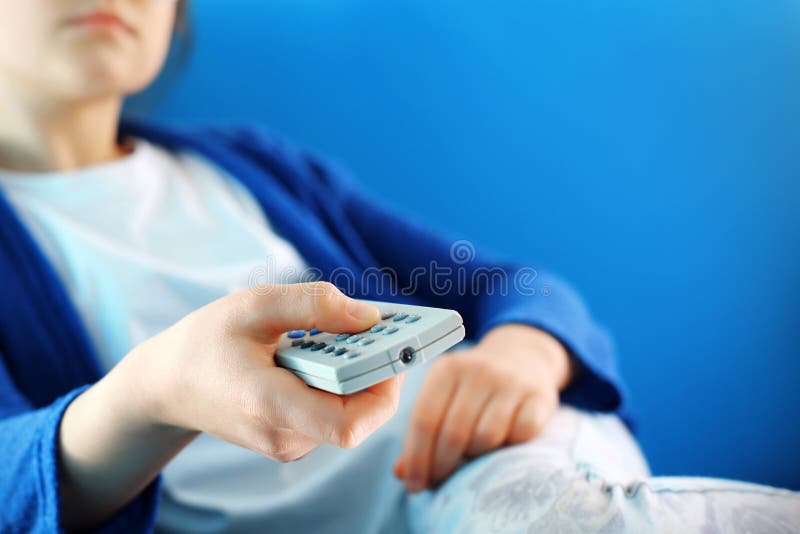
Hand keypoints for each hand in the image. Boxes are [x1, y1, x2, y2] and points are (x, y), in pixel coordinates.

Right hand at [132, 281, 404, 457]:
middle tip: (389, 328)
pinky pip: (335, 412)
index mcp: (269, 405)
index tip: (394, 345)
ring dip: (364, 376)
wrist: (168, 385)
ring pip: (351, 415)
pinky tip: (334, 351)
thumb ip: (312, 304)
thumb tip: (370, 317)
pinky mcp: (293, 439)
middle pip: (359, 417)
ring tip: (361, 333)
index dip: (383, 388)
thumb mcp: (253, 306)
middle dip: (380, 372)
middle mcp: (283, 436)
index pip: (348, 423)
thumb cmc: (207, 342)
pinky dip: (345, 383)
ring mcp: (288, 443)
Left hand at [393, 324, 572, 491]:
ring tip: (472, 456)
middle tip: (440, 482)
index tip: (414, 485)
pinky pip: (520, 437)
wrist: (522, 359)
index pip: (424, 420)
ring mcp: (510, 383)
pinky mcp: (539, 397)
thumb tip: (402, 473)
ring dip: (476, 458)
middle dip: (443, 467)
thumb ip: (422, 432)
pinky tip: (503, 446)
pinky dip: (509, 449)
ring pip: (486, 438)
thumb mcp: (444, 397)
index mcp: (446, 369)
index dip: (417, 458)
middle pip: (453, 434)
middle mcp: (478, 370)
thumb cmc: (473, 388)